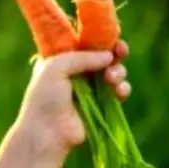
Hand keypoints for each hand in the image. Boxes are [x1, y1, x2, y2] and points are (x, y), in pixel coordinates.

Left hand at [14, 40, 131, 158]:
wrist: (47, 132)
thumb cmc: (46, 97)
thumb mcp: (56, 67)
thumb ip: (83, 57)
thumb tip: (109, 56)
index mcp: (61, 58)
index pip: (84, 41)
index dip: (99, 38)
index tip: (113, 36)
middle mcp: (76, 71)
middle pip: (102, 55)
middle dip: (114, 52)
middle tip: (121, 51)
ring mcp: (89, 88)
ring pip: (113, 72)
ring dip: (118, 72)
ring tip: (111, 78)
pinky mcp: (100, 104)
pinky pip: (118, 91)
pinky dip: (122, 88)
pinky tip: (119, 92)